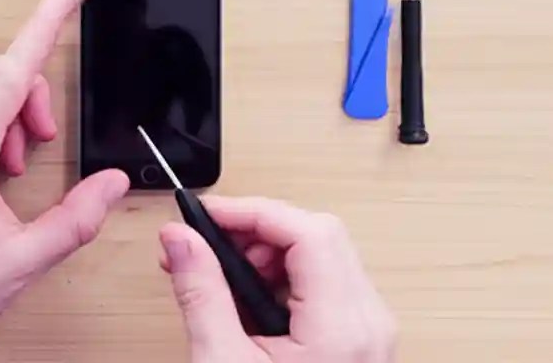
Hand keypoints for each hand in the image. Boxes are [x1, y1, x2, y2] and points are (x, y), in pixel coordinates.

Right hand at [159, 197, 395, 362]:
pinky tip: (247, 302)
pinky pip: (327, 284)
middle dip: (258, 231)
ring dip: (270, 254)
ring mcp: (371, 332)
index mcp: (343, 329)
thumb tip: (181, 239)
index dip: (254, 211)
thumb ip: (201, 294)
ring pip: (324, 257)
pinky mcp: (361, 340)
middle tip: (207, 245)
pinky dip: (285, 279)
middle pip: (320, 236)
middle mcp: (369, 324)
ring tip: (221, 279)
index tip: (208, 214)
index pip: (309, 232)